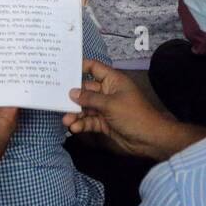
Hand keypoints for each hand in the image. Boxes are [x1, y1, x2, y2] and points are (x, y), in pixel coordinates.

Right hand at [65, 59, 203, 160]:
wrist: (149, 138)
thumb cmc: (133, 114)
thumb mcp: (110, 104)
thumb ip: (89, 98)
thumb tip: (71, 92)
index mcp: (112, 80)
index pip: (94, 68)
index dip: (80, 66)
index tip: (63, 69)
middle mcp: (107, 92)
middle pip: (85, 90)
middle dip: (72, 96)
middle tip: (56, 100)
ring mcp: (105, 108)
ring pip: (85, 107)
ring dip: (75, 113)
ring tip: (66, 120)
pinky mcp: (103, 122)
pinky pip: (89, 120)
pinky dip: (81, 123)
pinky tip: (75, 128)